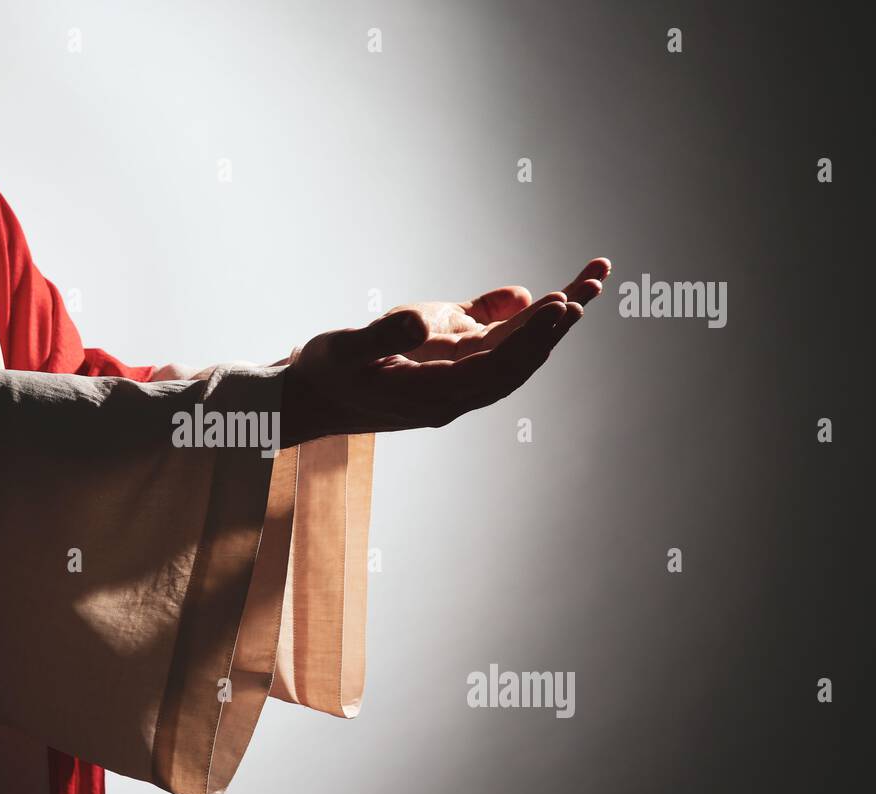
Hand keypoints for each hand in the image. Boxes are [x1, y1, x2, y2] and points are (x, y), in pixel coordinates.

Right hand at [280, 258, 610, 445]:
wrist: (311, 398)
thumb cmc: (324, 375)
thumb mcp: (343, 351)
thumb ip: (382, 336)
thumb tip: (422, 325)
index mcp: (433, 395)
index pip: (496, 369)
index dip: (532, 340)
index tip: (561, 307)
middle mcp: (454, 392)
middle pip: (519, 361)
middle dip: (557, 325)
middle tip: (593, 285)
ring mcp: (454, 380)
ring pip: (513, 353)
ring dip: (550, 322)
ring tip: (589, 284)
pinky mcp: (448, 365)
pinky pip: (493, 344)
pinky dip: (520, 321)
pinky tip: (536, 298)